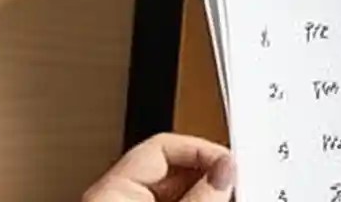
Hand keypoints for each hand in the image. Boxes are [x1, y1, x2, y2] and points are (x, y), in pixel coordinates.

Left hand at [82, 134, 235, 201]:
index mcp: (110, 188)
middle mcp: (113, 196)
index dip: (200, 149)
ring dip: (203, 188)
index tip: (228, 163)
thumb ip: (200, 195)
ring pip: (173, 187)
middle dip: (205, 171)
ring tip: (224, 193)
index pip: (163, 144)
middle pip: (170, 166)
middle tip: (230, 180)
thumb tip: (225, 170)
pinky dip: (192, 200)